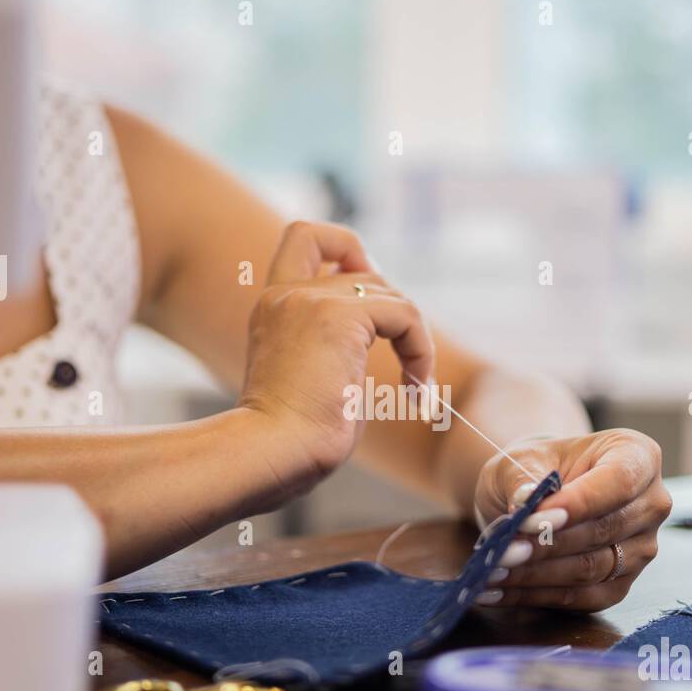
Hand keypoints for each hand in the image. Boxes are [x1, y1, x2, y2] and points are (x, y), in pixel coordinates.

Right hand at [238, 220, 434, 491]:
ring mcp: (310, 300)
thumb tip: (388, 337)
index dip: (347, 248)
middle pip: (366, 270)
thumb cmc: (289, 442)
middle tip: (409, 368)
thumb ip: (338, 348)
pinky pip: (405, 315)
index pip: (306, 237)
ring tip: (415, 389)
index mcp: (273, 307)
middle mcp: (287, 294)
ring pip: (390, 293)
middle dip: (397, 315)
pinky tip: (415, 391)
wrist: (271, 453)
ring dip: (415, 341)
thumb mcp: (314, 381)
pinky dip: (420, 350)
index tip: (369, 298)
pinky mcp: (338, 317)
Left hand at [470, 429, 670, 611]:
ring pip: (593, 568)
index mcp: (637, 456)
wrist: (536, 493)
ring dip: (538, 574)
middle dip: (548, 545)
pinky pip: (582, 597)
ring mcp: (640, 548)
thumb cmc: (535, 467)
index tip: (534, 519)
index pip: (618, 482)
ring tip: (494, 571)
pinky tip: (500, 591)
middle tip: (503, 552)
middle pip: (605, 530)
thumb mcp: (521, 459)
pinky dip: (537, 596)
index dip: (578, 504)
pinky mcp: (621, 584)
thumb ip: (524, 479)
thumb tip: (525, 504)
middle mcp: (651, 503)